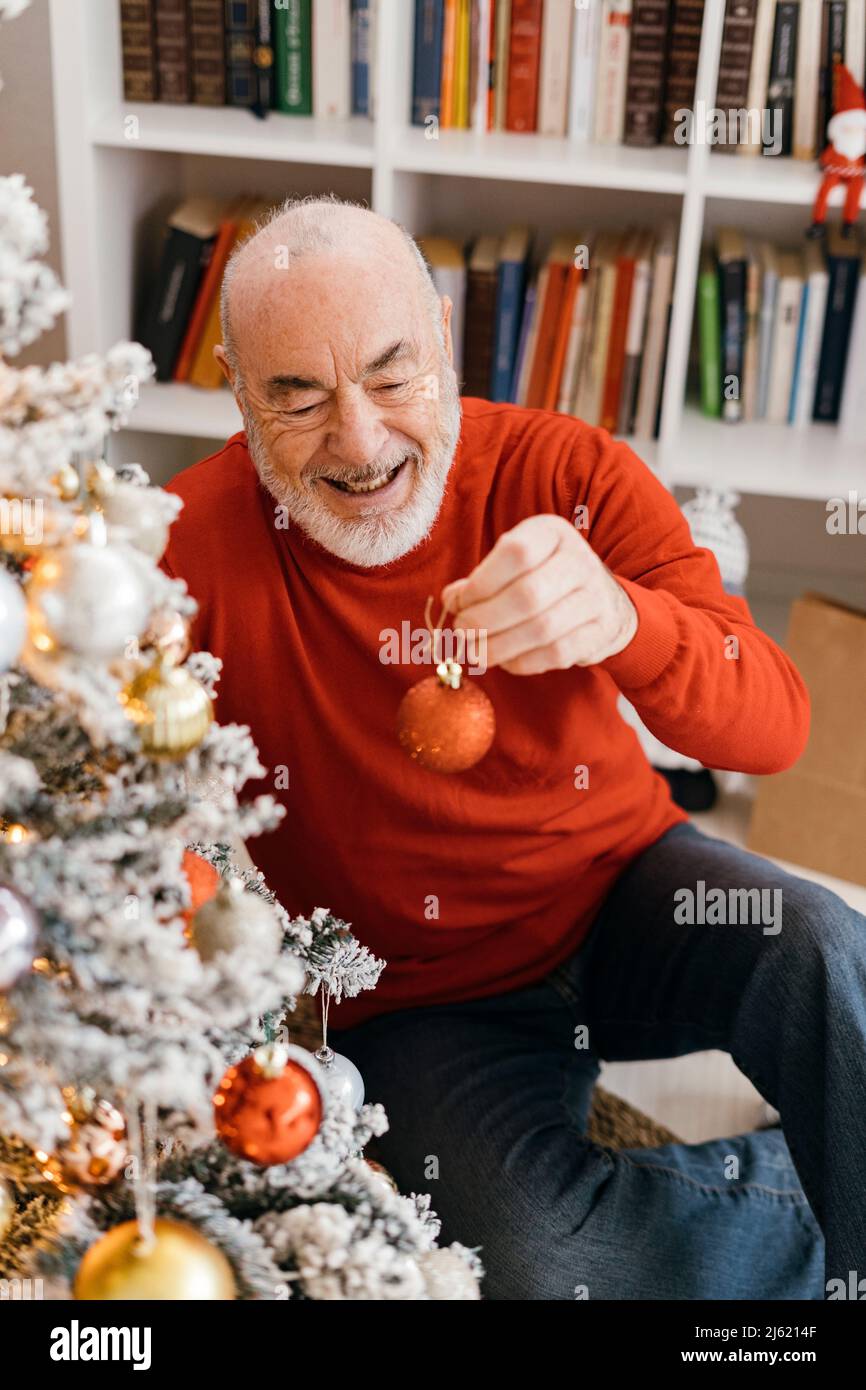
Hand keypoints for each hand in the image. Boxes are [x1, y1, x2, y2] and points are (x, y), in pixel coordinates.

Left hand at [441, 514, 637, 675]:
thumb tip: (452, 600)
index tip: (459, 603)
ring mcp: (595, 598)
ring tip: (475, 651)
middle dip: (485, 619)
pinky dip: (522, 661)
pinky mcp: (600, 632)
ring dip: (499, 646)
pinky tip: (505, 659)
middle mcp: (580, 561)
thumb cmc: (545, 577)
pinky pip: (555, 653)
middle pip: (527, 596)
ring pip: (541, 629)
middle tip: (462, 631)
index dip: (480, 584)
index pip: (516, 554)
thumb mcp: (516, 563)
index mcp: (553, 533)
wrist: (606, 600)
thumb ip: (482, 579)